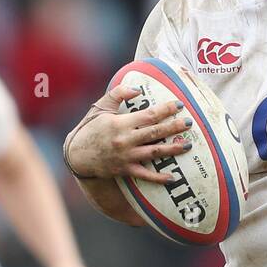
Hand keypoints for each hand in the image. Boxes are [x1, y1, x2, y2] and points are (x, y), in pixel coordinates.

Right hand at [63, 83, 192, 182]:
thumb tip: (137, 89)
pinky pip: (145, 175)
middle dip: (174, 127)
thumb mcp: (101, 107)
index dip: (165, 110)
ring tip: (188, 145)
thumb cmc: (90, 128)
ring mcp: (126, 156)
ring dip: (172, 149)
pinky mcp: (125, 170)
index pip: (148, 115)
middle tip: (189, 123)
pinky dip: (159, 178)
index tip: (179, 105)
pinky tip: (172, 177)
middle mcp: (125, 140)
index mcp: (120, 122)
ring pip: (154, 152)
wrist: (77, 155)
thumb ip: (118, 93)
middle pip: (155, 132)